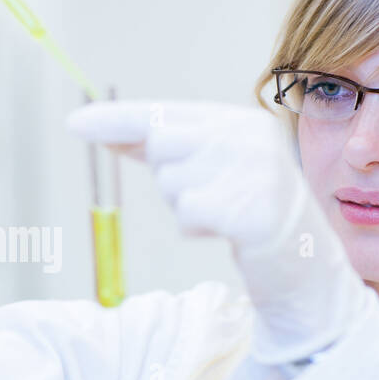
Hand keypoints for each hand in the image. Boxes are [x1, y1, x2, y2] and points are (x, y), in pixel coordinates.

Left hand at [66, 100, 367, 365]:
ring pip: (172, 183)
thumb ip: (166, 149)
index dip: (115, 120)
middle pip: (161, 145)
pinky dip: (198, 227)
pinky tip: (228, 230)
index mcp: (238, 121)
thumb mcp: (210, 170)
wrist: (304, 265)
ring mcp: (255, 169)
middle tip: (210, 196)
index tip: (73, 124)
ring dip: (186, 207)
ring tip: (224, 214)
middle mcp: (249, 136)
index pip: (162, 114)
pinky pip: (188, 212)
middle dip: (170, 177)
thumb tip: (100, 129)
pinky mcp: (254, 206)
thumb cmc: (247, 213)